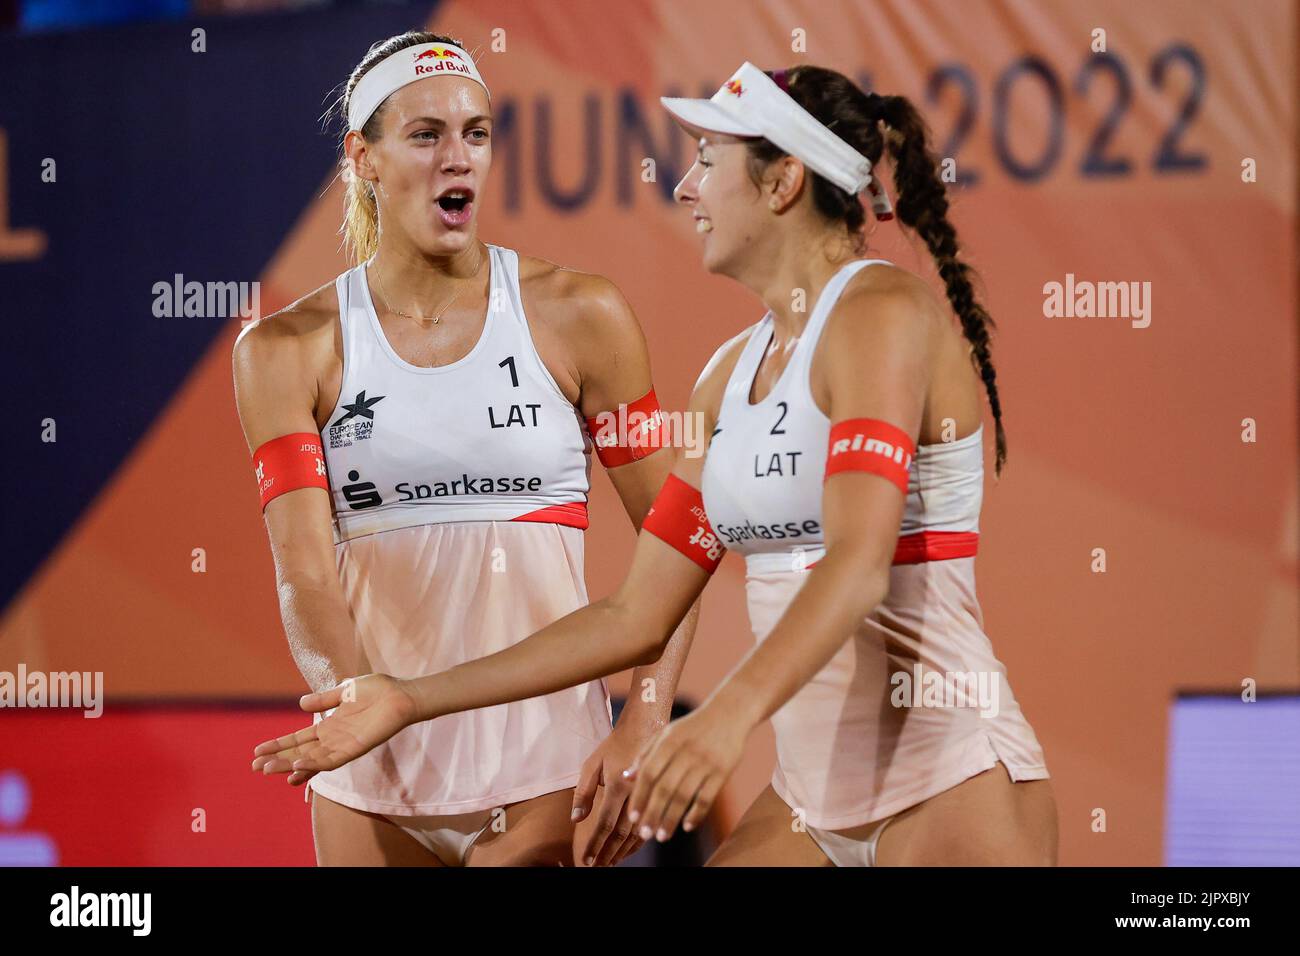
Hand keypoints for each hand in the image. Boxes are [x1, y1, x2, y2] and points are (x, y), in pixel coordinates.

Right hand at [250, 673, 418, 784]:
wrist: (401, 693)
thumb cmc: (378, 690)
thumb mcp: (345, 691)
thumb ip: (324, 699)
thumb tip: (301, 704)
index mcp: (329, 726)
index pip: (298, 740)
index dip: (278, 746)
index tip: (257, 753)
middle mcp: (334, 739)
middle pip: (300, 753)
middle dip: (278, 760)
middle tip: (255, 767)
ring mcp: (344, 745)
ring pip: (311, 760)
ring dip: (290, 765)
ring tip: (268, 770)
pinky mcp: (356, 748)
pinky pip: (331, 760)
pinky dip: (314, 764)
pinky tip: (297, 765)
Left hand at [570, 721, 652, 866]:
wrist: (646, 727)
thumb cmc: (616, 744)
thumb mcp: (593, 763)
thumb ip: (583, 791)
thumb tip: (575, 819)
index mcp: (618, 785)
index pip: (605, 824)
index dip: (595, 844)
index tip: (586, 860)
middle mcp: (636, 794)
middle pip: (622, 834)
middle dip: (608, 853)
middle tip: (597, 867)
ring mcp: (650, 796)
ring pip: (638, 833)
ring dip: (623, 851)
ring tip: (611, 862)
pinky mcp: (658, 796)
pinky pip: (649, 824)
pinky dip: (638, 841)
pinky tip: (629, 849)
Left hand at [624, 700, 751, 842]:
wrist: (729, 713)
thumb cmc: (692, 727)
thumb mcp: (666, 733)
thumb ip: (645, 754)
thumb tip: (626, 778)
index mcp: (669, 742)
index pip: (649, 773)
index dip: (639, 796)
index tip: (632, 818)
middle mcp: (686, 752)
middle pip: (665, 788)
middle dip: (653, 813)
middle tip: (644, 834)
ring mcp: (705, 762)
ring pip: (685, 796)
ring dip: (671, 819)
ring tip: (662, 836)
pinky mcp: (723, 771)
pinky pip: (707, 797)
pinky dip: (696, 814)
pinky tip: (687, 826)